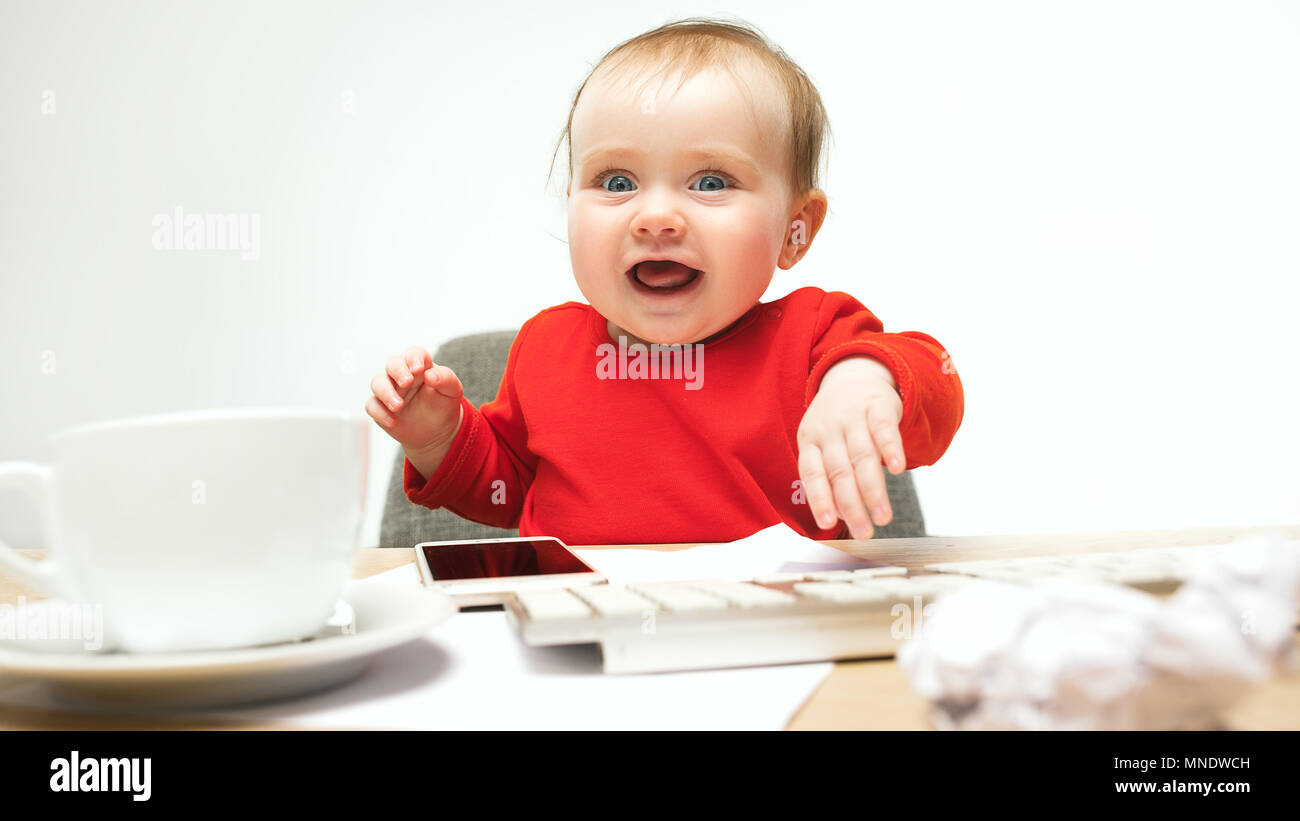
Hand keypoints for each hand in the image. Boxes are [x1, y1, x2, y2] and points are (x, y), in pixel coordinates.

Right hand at [365, 346, 464, 453]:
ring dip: (386, 393)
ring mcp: (390, 390)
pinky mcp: (381, 407)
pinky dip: (380, 413)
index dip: (414, 358)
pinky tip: (393, 422)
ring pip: (377, 382)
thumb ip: (446, 379)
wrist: (437, 432)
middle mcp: (402, 375)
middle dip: (398, 371)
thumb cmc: (443, 405)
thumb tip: (430, 375)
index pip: (414, 353)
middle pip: (392, 363)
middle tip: (407, 383)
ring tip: (398, 406)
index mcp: (421, 367)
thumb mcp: (452, 392)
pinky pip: (372, 405)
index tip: (418, 370)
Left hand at [797, 356, 904, 539]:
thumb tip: (841, 517)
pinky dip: (891, 449)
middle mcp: (829, 429)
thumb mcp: (823, 445)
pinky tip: (898, 469)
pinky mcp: (878, 406)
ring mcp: (853, 416)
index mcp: (810, 441)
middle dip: (851, 505)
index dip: (820, 499)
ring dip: (873, 489)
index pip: (812, 473)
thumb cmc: (837, 424)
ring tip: (883, 517)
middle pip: (839, 471)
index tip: (829, 524)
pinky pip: (884, 429)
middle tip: (864, 532)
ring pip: (863, 456)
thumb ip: (830, 479)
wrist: (853, 376)